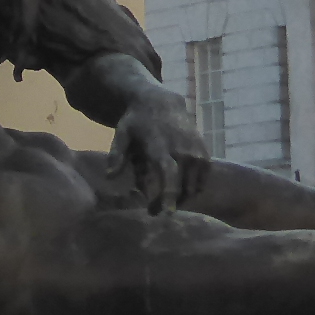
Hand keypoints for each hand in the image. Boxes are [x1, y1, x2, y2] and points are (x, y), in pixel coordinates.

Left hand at [110, 91, 206, 213]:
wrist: (162, 102)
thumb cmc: (137, 121)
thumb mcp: (122, 133)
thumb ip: (116, 155)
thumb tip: (109, 177)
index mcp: (160, 146)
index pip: (168, 175)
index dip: (169, 195)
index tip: (167, 212)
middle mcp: (182, 150)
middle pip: (183, 185)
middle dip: (172, 203)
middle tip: (156, 211)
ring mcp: (196, 151)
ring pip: (195, 184)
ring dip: (183, 197)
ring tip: (168, 202)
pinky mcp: (205, 151)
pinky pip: (204, 177)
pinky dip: (195, 187)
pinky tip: (183, 191)